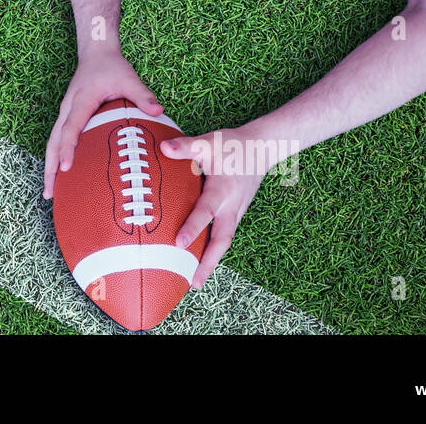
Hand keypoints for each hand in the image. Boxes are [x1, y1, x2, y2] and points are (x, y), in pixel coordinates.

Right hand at [43, 47, 162, 199]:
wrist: (96, 53)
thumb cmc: (112, 67)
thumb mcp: (129, 78)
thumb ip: (142, 95)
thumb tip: (158, 110)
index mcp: (81, 101)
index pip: (71, 127)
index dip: (68, 148)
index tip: (67, 168)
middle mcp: (67, 109)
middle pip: (54, 142)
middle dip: (51, 167)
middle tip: (50, 192)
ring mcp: (65, 113)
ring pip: (52, 143)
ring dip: (50, 166)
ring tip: (50, 192)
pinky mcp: (67, 116)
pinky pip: (58, 139)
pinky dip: (56, 158)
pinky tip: (61, 175)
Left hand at [160, 126, 272, 288]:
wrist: (262, 148)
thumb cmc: (232, 144)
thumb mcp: (208, 142)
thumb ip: (186, 146)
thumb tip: (163, 147)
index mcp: (222, 190)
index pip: (205, 212)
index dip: (192, 228)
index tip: (178, 243)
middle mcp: (231, 206)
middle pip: (221, 240)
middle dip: (208, 263)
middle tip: (194, 283)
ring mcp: (236, 211)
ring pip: (224, 241)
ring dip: (212, 261)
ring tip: (195, 281)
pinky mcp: (237, 213)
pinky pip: (225, 235)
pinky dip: (215, 250)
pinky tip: (202, 260)